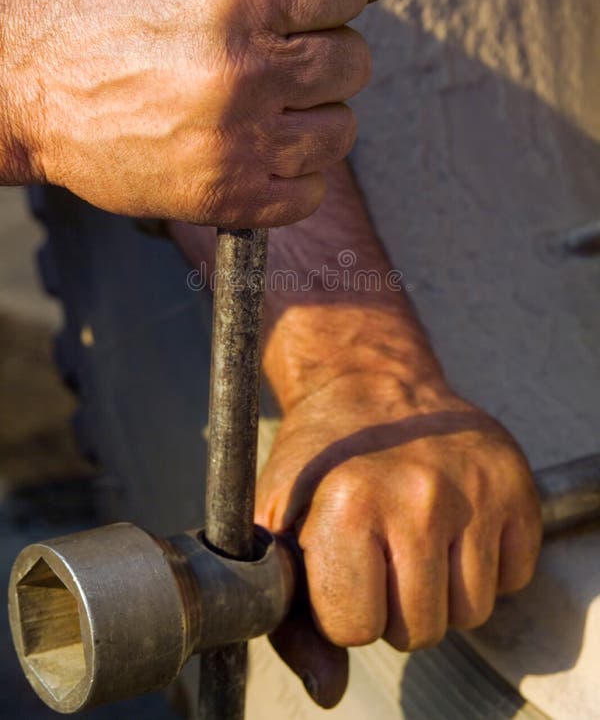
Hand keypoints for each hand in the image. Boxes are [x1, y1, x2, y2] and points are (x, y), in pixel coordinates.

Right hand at [0, 0, 391, 224]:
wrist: (26, 87)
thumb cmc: (102, 5)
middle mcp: (241, 73)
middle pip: (353, 61)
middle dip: (324, 47)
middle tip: (279, 50)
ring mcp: (235, 144)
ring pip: (341, 130)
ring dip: (315, 112)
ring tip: (269, 101)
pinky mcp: (224, 199)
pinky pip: (310, 193)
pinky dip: (297, 172)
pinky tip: (262, 147)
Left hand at [256, 377, 541, 707]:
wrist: (369, 383)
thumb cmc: (319, 459)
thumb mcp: (278, 526)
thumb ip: (291, 616)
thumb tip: (328, 688)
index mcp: (349, 506)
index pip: (356, 628)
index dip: (343, 607)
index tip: (341, 568)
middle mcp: (419, 496)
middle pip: (421, 629)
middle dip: (395, 606)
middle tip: (380, 552)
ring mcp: (475, 488)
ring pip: (472, 612)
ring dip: (443, 590)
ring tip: (415, 537)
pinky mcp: (515, 484)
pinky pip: (514, 577)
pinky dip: (486, 565)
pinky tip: (454, 523)